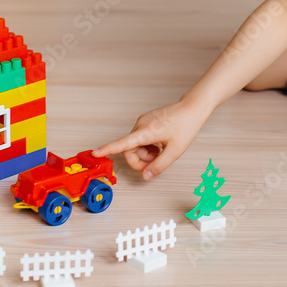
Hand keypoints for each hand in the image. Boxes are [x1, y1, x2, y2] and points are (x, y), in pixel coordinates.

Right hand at [93, 98, 208, 180]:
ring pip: (135, 146)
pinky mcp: (145, 122)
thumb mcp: (175, 151)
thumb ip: (159, 166)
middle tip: (155, 164)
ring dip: (145, 154)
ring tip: (161, 151)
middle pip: (129, 150)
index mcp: (145, 132)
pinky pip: (140, 139)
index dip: (108, 149)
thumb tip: (145, 176)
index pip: (122, 143)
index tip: (95, 153)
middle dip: (140, 161)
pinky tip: (160, 144)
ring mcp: (142, 122)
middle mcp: (140, 125)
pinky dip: (148, 146)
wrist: (191, 109)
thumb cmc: (185, 127)